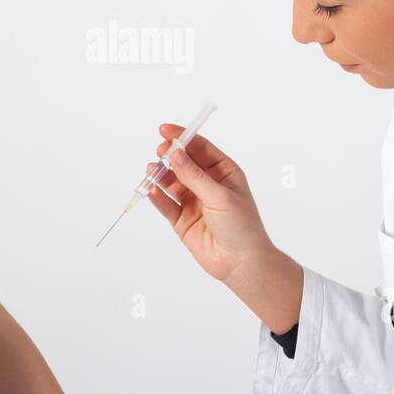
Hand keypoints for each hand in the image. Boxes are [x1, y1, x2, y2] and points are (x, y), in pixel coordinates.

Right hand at [145, 124, 276, 283]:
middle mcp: (207, 184)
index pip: (200, 148)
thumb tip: (176, 154)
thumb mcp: (220, 196)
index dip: (182, 137)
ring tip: (152, 171)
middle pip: (182, 163)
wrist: (241, 262)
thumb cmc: (242, 226)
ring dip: (160, 175)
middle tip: (159, 152)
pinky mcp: (182, 219)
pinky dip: (157, 197)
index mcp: (223, 172)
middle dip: (169, 156)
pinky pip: (166, 204)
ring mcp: (193, 201)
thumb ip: (195, 176)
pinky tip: (151, 191)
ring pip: (171, 182)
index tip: (165, 131)